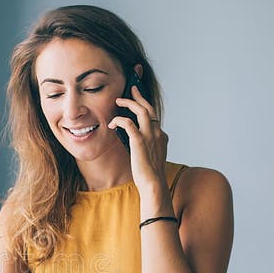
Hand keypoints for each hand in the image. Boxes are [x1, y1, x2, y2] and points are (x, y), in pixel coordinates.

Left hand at [108, 86, 169, 200]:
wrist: (153, 183)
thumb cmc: (150, 174)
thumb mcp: (151, 156)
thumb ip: (146, 145)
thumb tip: (135, 141)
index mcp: (161, 136)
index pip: (154, 117)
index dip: (146, 106)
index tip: (140, 100)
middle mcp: (158, 133)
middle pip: (149, 108)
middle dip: (140, 96)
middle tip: (132, 88)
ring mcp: (150, 136)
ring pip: (141, 110)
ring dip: (129, 103)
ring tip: (118, 100)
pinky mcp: (139, 141)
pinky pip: (128, 123)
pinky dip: (119, 120)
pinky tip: (112, 123)